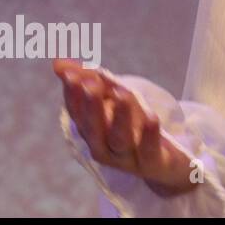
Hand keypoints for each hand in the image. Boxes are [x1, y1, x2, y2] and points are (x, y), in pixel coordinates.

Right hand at [53, 59, 197, 195]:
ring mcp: (127, 158)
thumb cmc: (134, 126)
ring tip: (121, 93)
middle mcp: (104, 147)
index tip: (72, 74)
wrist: (166, 163)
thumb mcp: (114, 99)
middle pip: (94, 128)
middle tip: (90, 83)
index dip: (73, 94)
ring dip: (119, 116)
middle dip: (91, 105)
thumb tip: (58, 62)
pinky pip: (149, 150)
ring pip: (120, 139)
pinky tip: (151, 117)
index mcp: (92, 131)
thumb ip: (91, 80)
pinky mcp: (153, 162)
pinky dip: (148, 134)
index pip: (77, 113)